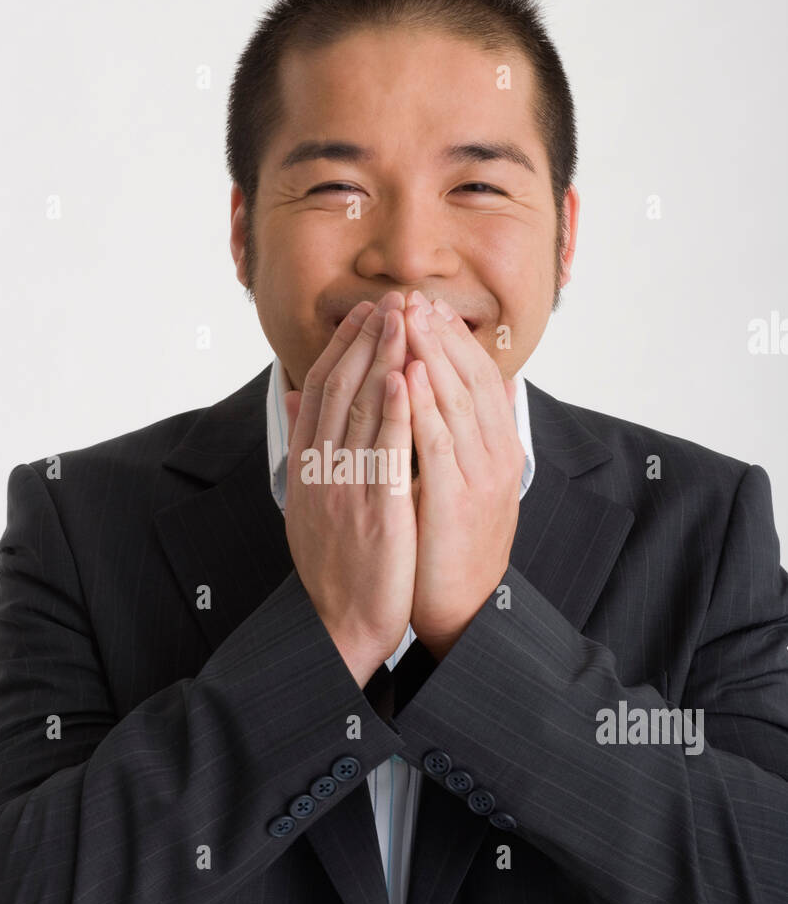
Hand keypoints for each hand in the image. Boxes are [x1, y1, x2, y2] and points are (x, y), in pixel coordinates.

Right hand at [283, 295, 416, 687]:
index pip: (320, 390)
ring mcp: (347, 490)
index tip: (364, 313)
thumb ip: (304, 446)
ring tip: (405, 319)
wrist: (337, 623)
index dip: (342, 347)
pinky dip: (398, 411)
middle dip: (367, 339)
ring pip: (364, 411)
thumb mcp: (306, 500)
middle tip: (390, 300)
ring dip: (386, 359)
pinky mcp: (378, 513)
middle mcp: (321, 471)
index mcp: (306, 467)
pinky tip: (411, 377)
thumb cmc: (333, 564)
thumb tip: (292, 397)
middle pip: (340, 389)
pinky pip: (387, 453)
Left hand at [403, 291, 524, 660]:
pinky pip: (440, 442)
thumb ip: (445, 438)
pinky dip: (424, 405)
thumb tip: (437, 395)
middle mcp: (497, 455)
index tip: (423, 305)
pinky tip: (407, 375)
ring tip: (408, 317)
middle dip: (440, 334)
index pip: (478, 377)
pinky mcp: (459, 500)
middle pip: (471, 378)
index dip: (451, 339)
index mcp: (496, 448)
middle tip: (412, 296)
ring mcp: (482, 476)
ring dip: (432, 355)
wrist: (460, 608)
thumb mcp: (453, 482)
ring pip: (458, 400)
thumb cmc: (447, 545)